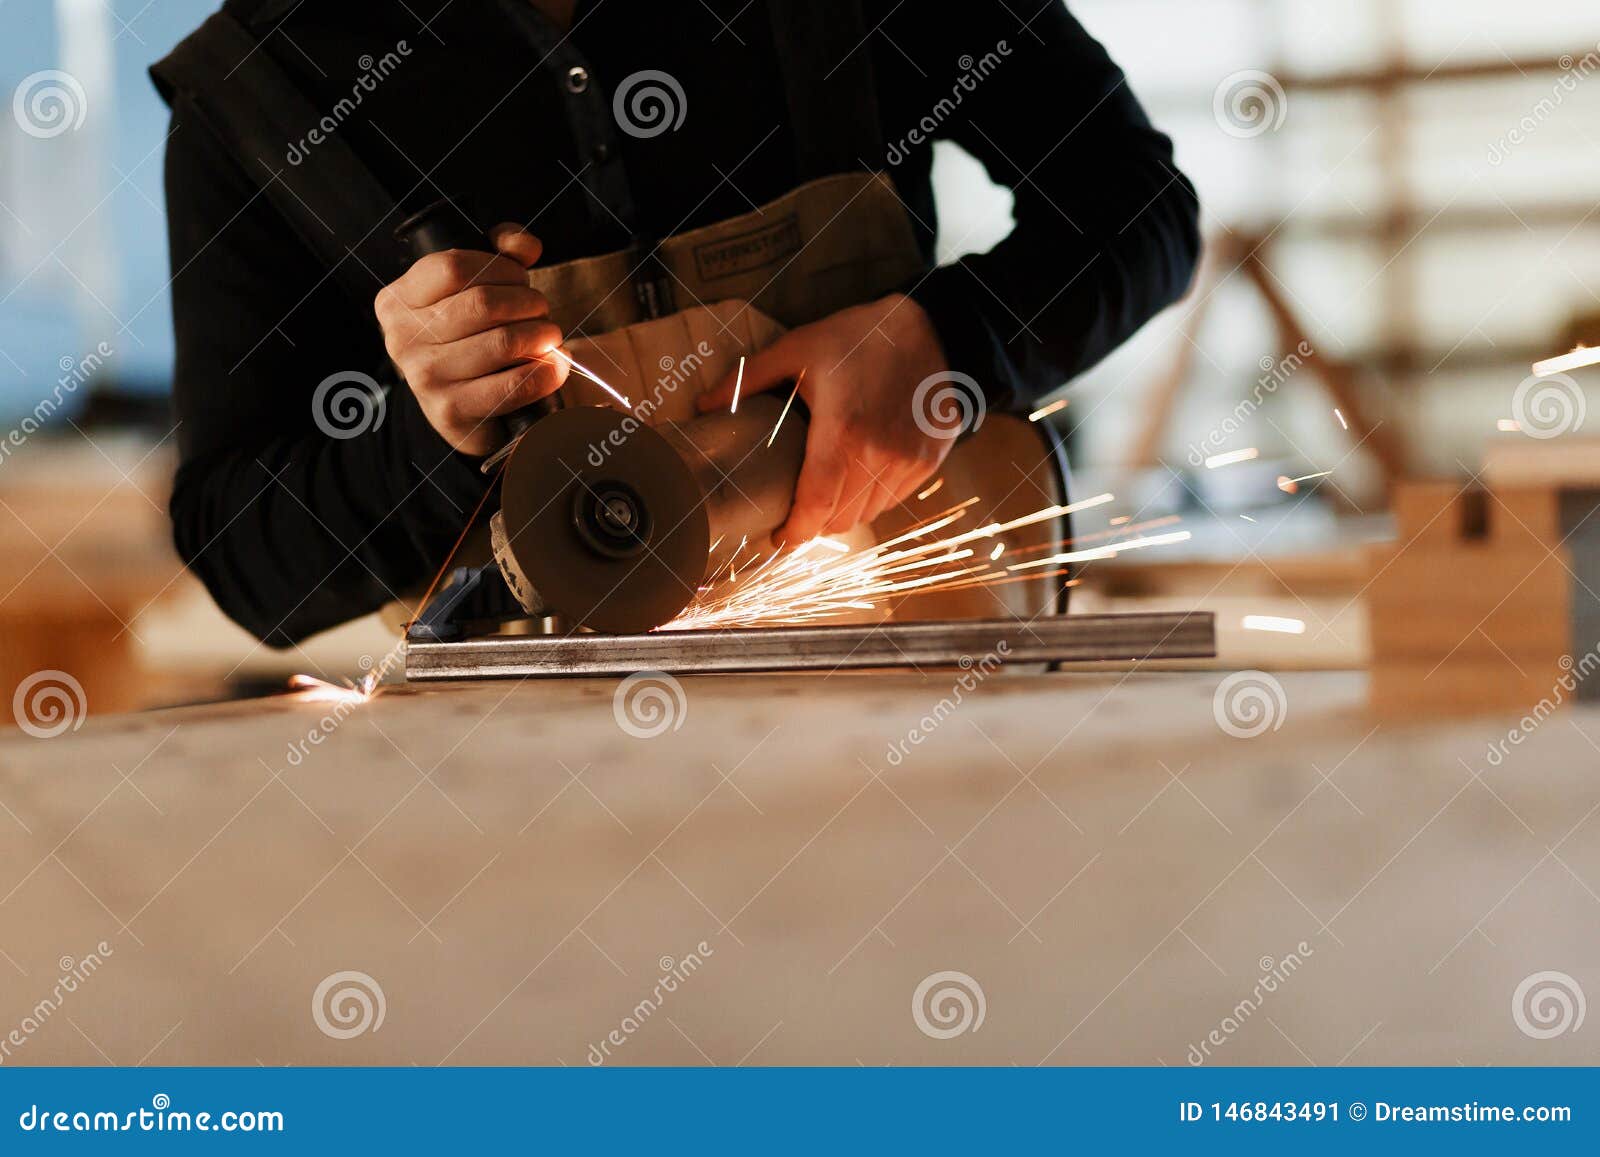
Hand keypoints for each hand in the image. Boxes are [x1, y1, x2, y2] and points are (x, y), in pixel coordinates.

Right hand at [374, 224, 567, 455]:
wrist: (462, 409)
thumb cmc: (469, 338)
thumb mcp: (474, 288)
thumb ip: (500, 253)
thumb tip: (526, 245)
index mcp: (398, 300)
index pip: (453, 266)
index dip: (500, 267)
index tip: (520, 279)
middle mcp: (402, 338)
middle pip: (483, 303)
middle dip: (528, 302)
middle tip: (542, 311)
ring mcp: (424, 377)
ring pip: (502, 342)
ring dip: (542, 335)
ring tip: (550, 336)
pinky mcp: (452, 410)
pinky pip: (513, 384)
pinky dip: (546, 372)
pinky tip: (556, 364)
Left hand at [698, 294, 956, 543]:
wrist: (931, 330)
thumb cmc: (861, 337)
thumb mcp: (799, 348)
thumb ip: (748, 380)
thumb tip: (704, 405)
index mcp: (842, 433)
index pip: (815, 506)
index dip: (794, 532)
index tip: (777, 539)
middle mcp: (878, 456)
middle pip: (840, 518)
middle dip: (814, 523)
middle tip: (796, 513)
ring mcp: (907, 462)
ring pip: (868, 514)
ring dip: (844, 513)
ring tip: (827, 495)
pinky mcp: (928, 462)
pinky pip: (894, 499)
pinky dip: (872, 499)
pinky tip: (859, 477)